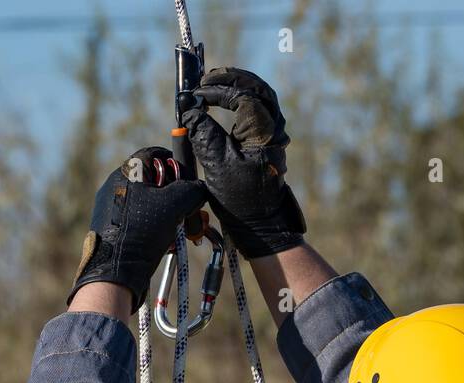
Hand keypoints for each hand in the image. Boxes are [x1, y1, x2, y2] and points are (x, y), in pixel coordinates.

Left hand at [68, 147, 208, 312]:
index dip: (178, 166)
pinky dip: (154, 227)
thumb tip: (199, 190)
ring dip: (168, 214)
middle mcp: (116, 184)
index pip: (158, 155)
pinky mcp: (111, 226)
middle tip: (188, 212)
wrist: (114, 270)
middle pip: (155, 181)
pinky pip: (139, 220)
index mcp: (128, 170)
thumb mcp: (176, 204)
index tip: (189, 184)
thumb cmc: (143, 231)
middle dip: (176, 196)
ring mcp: (111, 206)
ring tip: (181, 232)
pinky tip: (165, 242)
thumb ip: (193, 189)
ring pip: (148, 202)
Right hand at [182, 67, 306, 259]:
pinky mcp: (269, 140)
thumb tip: (189, 109)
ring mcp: (274, 133)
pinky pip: (259, 108)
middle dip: (230, 79)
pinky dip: (241, 99)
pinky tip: (224, 101)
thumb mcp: (216, 165)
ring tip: (212, 84)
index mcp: (264, 132)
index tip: (196, 94)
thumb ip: (203, 133)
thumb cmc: (240, 198)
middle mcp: (274, 128)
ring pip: (260, 95)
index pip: (242, 95)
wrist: (260, 224)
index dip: (217, 90)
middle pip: (256, 87)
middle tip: (206, 77)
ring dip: (237, 86)